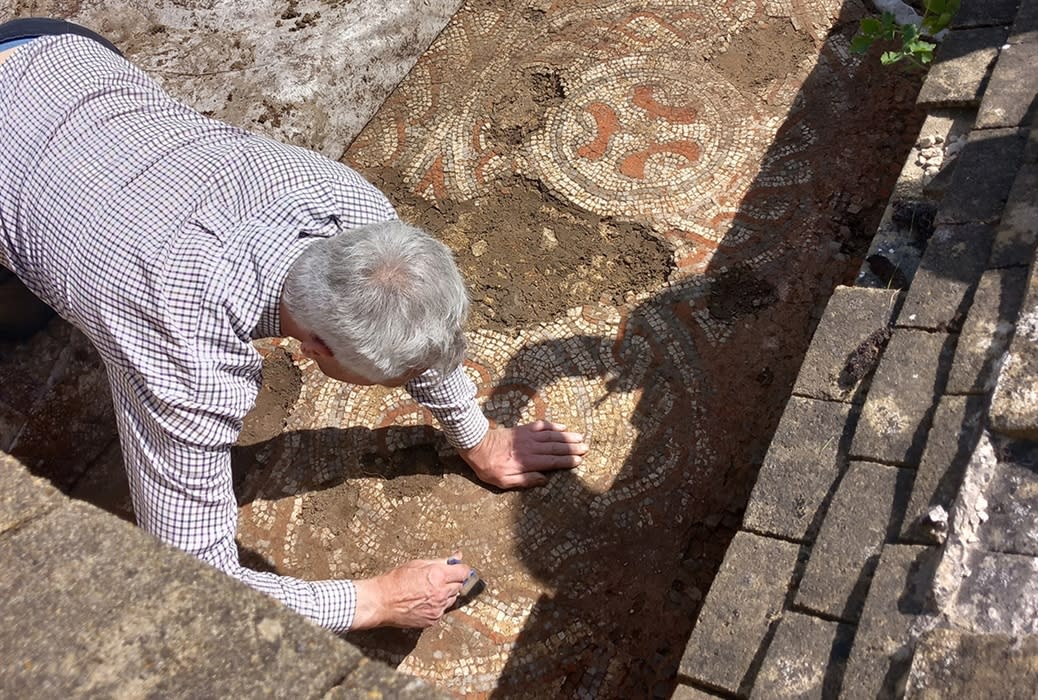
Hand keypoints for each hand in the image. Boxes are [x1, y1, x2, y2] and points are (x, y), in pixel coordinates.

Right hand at [352, 556, 471, 628]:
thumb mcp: (417, 564)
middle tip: (438, 579)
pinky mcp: (433, 620)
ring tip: (428, 590)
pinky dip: (437, 605)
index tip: (457, 569)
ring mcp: (438, 608)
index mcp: (438, 576)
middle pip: (459, 586)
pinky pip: (442, 610)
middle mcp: (441, 593)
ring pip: (452, 599)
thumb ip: (440, 561)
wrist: (381, 602)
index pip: (463, 572)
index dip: (460, 569)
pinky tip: (424, 601)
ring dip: (445, 594)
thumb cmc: (395, 581)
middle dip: (452, 581)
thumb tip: (457, 556)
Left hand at [458, 420, 588, 488]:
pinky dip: (552, 426)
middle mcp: (530, 448)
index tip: (579, 460)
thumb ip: (525, 480)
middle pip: (555, 447)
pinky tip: (562, 427)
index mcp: (527, 462)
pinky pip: (541, 426)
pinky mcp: (522, 429)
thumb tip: (544, 479)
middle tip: (586, 448)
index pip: (551, 461)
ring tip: (580, 437)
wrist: (475, 445)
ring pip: (551, 436)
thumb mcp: (503, 481)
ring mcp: (527, 436)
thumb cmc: (488, 467)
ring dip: (566, 437)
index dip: (566, 461)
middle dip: (572, 448)